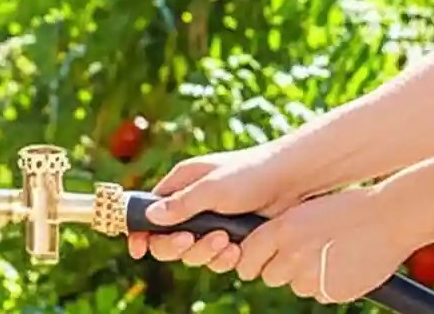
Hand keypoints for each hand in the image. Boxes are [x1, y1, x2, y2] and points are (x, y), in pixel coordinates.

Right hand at [127, 144, 308, 269]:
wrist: (295, 182)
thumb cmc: (252, 173)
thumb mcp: (213, 187)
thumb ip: (181, 204)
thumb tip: (149, 217)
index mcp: (180, 185)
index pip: (147, 212)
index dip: (140, 232)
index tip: (138, 249)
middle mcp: (192, 206)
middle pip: (166, 239)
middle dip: (176, 245)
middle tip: (187, 240)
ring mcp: (212, 224)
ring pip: (193, 253)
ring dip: (205, 252)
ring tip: (226, 241)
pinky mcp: (232, 239)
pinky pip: (218, 259)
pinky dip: (226, 258)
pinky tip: (238, 248)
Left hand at [230, 186, 416, 301]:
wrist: (389, 218)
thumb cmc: (346, 209)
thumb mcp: (304, 211)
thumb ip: (279, 232)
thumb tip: (256, 252)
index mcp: (282, 229)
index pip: (247, 256)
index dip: (252, 260)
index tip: (257, 261)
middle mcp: (293, 254)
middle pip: (269, 276)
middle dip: (280, 270)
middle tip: (301, 257)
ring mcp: (313, 276)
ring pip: (295, 287)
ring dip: (306, 278)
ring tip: (329, 256)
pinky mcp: (334, 292)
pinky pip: (321, 295)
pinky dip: (328, 286)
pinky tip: (344, 266)